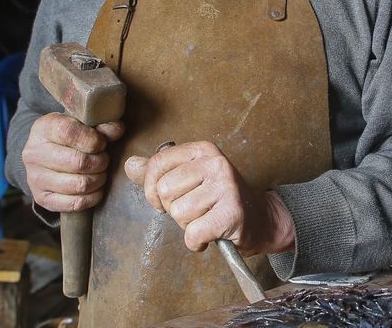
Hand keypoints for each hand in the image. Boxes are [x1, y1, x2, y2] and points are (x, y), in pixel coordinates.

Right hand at [22, 113, 124, 212]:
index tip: (102, 143)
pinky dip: (92, 197)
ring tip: (99, 172)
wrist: (43, 155)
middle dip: (100, 162)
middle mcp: (34, 153)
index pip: (70, 133)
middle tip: (103, 160)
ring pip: (79, 185)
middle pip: (78, 162)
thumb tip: (117, 130)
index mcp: (43, 128)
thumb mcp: (81, 124)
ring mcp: (35, 178)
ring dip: (98, 180)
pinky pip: (75, 204)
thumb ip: (102, 125)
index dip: (94, 140)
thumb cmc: (68, 137)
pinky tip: (95, 188)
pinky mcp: (41, 198)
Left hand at [123, 141, 294, 255]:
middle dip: (174, 209)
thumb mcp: (191, 178)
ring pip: (178, 214)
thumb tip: (130, 165)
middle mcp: (215, 164)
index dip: (151, 188)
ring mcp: (225, 187)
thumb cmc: (222, 200)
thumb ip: (159, 172)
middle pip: (165, 191)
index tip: (164, 199)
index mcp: (203, 150)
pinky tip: (210, 235)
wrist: (261, 219)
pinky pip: (193, 233)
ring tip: (207, 220)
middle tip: (196, 210)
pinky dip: (197, 242)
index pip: (157, 164)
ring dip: (188, 226)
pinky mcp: (231, 213)